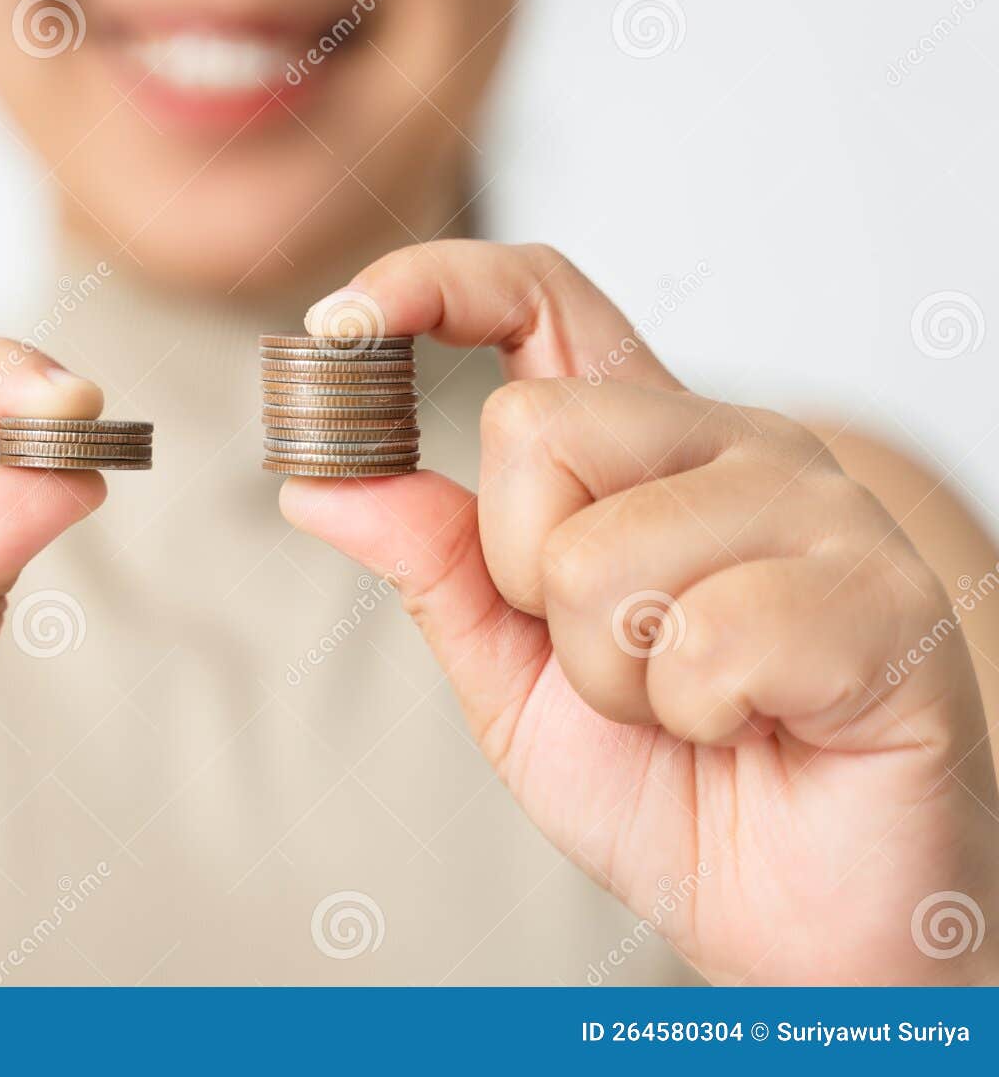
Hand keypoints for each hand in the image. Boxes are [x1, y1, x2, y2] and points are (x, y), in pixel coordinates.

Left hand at [281, 241, 998, 983]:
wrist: (799, 917)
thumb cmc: (670, 787)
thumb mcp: (511, 677)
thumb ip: (434, 568)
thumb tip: (319, 483)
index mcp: (647, 451)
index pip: (542, 299)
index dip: (436, 286)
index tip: (346, 321)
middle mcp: (738, 447)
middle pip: (535, 427)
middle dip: (525, 580)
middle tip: (610, 659)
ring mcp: (822, 513)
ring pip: (602, 551)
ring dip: (612, 675)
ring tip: (691, 708)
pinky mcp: (884, 600)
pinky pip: (706, 642)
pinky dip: (697, 718)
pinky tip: (755, 727)